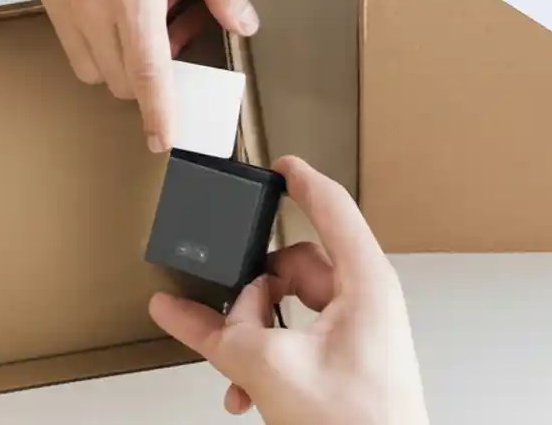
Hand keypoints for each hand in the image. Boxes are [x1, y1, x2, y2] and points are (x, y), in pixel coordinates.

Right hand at [23, 0, 257, 152]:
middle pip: (121, 79)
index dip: (159, 113)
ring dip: (125, 60)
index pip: (146, 73)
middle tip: (180, 31)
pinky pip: (74, 39)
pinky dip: (101, 38)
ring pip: (94, 66)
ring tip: (151, 13)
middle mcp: (90, 4)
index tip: (166, 139)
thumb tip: (241, 20)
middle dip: (153, 75)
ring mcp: (63, 0)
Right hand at [149, 156, 429, 424]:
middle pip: (294, 266)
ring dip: (252, 333)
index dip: (302, 180)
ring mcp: (354, 332)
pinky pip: (294, 339)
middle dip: (252, 293)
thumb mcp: (273, 369)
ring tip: (233, 369)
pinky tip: (238, 388)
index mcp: (364, 283)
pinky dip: (264, 356)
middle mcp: (364, 301)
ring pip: (288, 308)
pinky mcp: (343, 360)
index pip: (331, 208)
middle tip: (226, 317)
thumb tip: (187, 312)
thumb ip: (225, 333)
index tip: (279, 164)